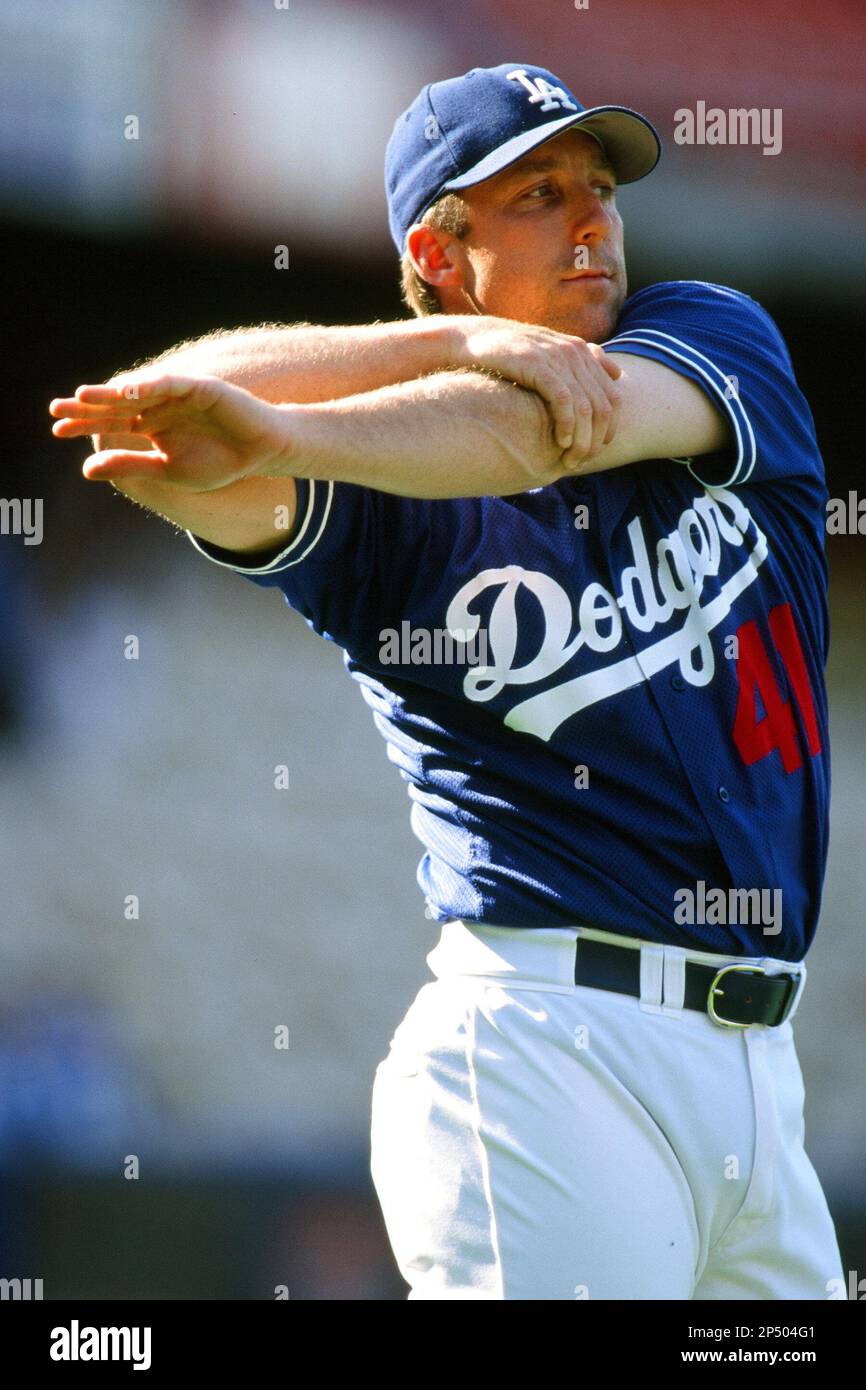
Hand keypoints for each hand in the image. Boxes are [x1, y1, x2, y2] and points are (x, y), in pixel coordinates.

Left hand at [49, 370, 292, 490]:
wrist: (262, 453)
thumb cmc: (221, 463)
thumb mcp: (168, 470)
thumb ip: (130, 466)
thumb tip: (86, 468)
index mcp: (153, 426)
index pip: (112, 422)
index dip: (86, 424)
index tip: (58, 430)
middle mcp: (160, 406)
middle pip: (117, 403)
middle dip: (89, 406)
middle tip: (58, 409)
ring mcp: (178, 394)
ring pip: (137, 391)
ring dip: (111, 394)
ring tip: (84, 397)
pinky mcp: (199, 386)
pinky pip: (170, 383)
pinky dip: (149, 386)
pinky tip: (127, 393)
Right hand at [450, 316, 622, 462]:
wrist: (475, 340)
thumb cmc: (512, 354)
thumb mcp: (552, 355)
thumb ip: (584, 364)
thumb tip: (618, 375)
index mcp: (581, 351)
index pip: (613, 396)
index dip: (609, 428)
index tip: (595, 450)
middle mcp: (575, 353)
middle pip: (604, 406)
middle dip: (596, 439)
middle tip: (583, 460)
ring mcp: (558, 358)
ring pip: (586, 408)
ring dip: (582, 440)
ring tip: (572, 458)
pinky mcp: (539, 366)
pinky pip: (565, 401)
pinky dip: (567, 425)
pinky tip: (561, 442)